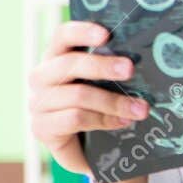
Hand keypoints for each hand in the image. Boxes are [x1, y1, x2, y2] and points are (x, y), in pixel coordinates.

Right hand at [28, 21, 148, 182]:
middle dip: (103, 66)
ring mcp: (38, 103)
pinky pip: (74, 119)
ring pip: (77, 95)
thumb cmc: (101, 107)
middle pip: (69, 64)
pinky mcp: (41, 128)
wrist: (91, 150)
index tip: (107, 34)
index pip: (62, 36)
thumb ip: (115, 69)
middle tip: (130, 69)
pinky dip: (103, 120)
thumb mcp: (108, 84)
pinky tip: (123, 123)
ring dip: (113, 102)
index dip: (82, 31)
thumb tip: (143, 56)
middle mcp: (42, 77)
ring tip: (140, 109)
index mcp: (57, 57)